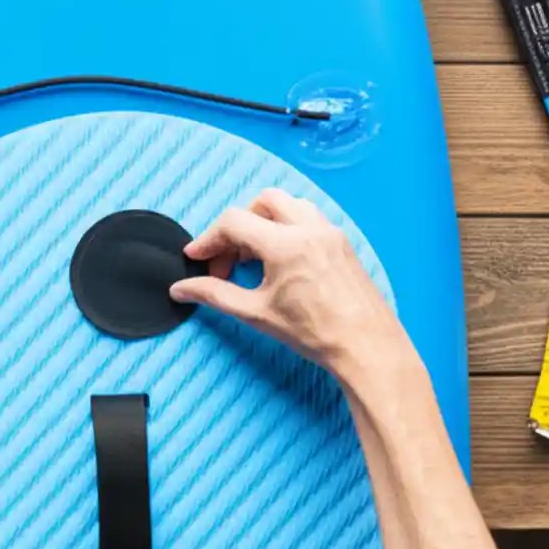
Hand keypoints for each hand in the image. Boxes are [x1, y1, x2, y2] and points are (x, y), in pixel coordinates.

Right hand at [170, 189, 412, 379]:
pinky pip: (309, 218)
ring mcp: (329, 232)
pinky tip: (281, 261)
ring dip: (264, 221)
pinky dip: (287, 228)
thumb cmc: (316, 333)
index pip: (234, 222)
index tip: (198, 258)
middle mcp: (309, 229)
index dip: (208, 239)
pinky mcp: (341, 242)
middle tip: (228, 257)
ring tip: (255, 257)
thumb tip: (182, 289)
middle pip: (262, 202)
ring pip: (288, 205)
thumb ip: (215, 295)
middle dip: (238, 224)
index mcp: (286, 245)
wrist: (366, 346)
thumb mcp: (257, 314)